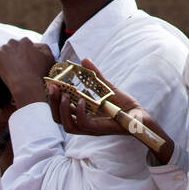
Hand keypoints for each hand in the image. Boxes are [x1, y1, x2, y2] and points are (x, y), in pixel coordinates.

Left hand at [0, 38, 55, 108]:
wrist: (26, 84)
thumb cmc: (39, 74)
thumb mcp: (49, 59)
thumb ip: (46, 49)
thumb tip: (38, 47)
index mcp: (26, 41)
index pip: (23, 45)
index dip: (23, 53)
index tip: (23, 62)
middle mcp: (15, 41)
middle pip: (12, 46)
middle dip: (13, 53)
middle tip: (15, 65)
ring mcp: (5, 47)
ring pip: (2, 48)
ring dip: (3, 54)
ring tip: (5, 65)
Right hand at [49, 58, 173, 164]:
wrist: (138, 115)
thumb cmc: (122, 104)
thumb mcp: (106, 87)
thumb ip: (94, 75)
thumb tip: (84, 59)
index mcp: (81, 114)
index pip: (59, 109)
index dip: (52, 98)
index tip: (50, 83)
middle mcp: (83, 122)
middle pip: (58, 118)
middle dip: (53, 103)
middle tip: (53, 87)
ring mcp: (90, 128)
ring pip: (67, 125)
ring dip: (63, 109)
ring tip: (65, 94)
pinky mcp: (99, 129)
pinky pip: (83, 124)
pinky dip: (80, 112)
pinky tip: (82, 100)